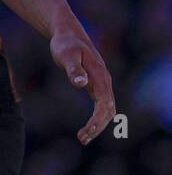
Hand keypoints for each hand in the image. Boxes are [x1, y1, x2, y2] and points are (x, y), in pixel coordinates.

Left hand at [49, 26, 116, 144]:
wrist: (68, 35)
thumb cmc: (65, 44)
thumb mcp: (66, 54)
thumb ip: (73, 69)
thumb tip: (81, 84)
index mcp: (100, 76)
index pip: (104, 103)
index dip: (97, 119)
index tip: (87, 130)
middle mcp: (104, 82)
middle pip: (108, 110)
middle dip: (98, 126)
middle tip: (82, 139)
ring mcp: (101, 84)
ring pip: (106, 110)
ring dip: (98, 125)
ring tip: (82, 138)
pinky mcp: (95, 86)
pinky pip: (101, 106)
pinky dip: (97, 119)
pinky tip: (87, 128)